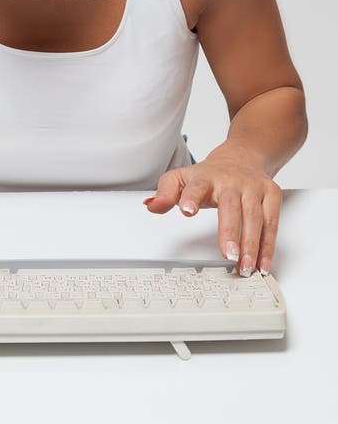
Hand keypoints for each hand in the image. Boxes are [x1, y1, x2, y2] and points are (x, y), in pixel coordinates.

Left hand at [142, 146, 281, 276]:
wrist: (242, 157)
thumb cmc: (211, 174)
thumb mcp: (182, 177)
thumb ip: (166, 192)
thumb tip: (151, 206)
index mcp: (206, 177)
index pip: (196, 186)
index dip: (190, 197)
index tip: (186, 210)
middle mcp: (231, 181)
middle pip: (231, 206)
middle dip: (230, 231)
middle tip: (228, 254)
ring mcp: (253, 187)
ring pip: (254, 217)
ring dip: (251, 244)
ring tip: (246, 266)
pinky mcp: (271, 194)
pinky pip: (272, 223)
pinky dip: (268, 245)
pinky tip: (263, 262)